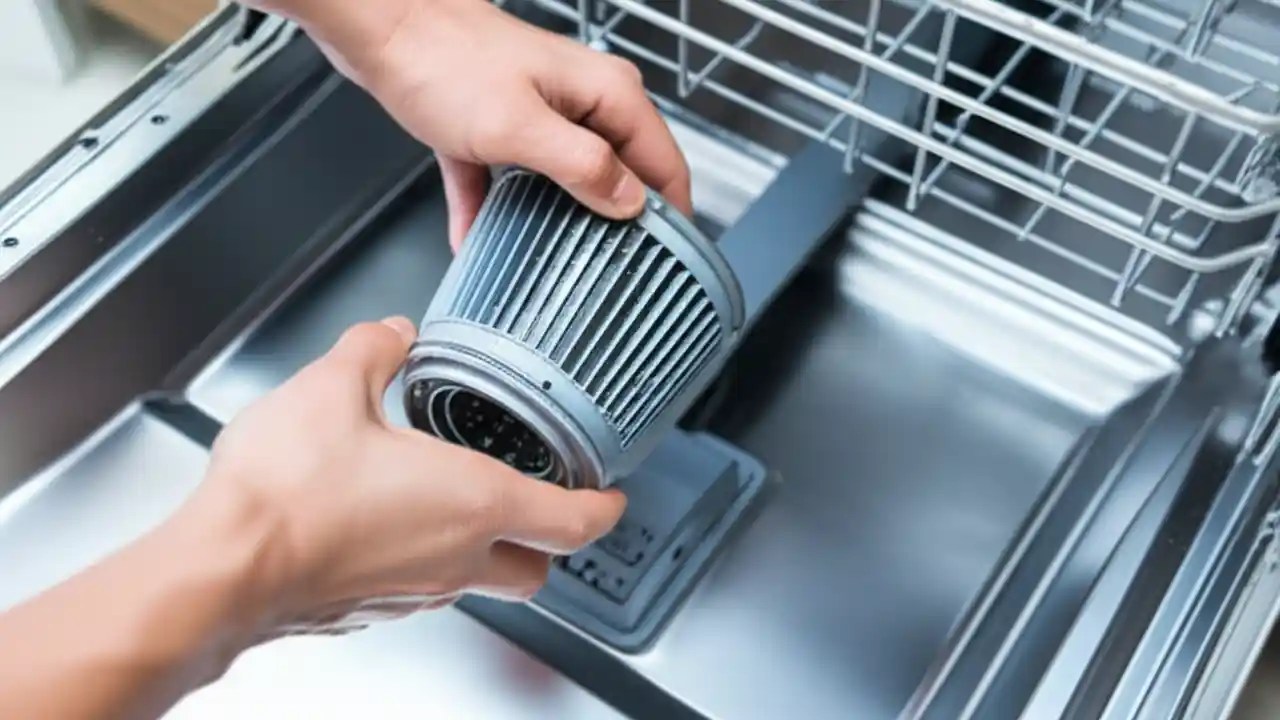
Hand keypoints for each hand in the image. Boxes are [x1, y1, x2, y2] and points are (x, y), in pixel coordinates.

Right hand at [187, 317, 625, 635]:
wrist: (221, 571)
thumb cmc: (285, 494)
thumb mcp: (333, 387)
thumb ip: (374, 350)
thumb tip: (392, 335)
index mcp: (473, 502)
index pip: (573, 521)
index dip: (604, 508)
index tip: (613, 497)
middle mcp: (455, 559)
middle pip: (537, 569)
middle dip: (550, 540)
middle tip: (544, 503)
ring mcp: (414, 593)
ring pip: (479, 582)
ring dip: (483, 545)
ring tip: (454, 498)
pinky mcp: (372, 609)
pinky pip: (422, 588)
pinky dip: (426, 558)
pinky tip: (390, 520)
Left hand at [248, 0, 692, 249]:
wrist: (377, 26)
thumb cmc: (444, 59)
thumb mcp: (520, 126)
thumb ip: (583, 166)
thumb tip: (632, 204)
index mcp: (606, 94)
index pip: (664, 163)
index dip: (672, 215)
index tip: (669, 265)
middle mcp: (581, 102)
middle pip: (619, 175)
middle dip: (614, 226)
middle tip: (607, 278)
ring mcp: (539, 112)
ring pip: (564, 181)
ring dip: (555, 222)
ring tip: (553, 269)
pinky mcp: (496, 125)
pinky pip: (505, 180)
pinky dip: (493, 210)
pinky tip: (476, 243)